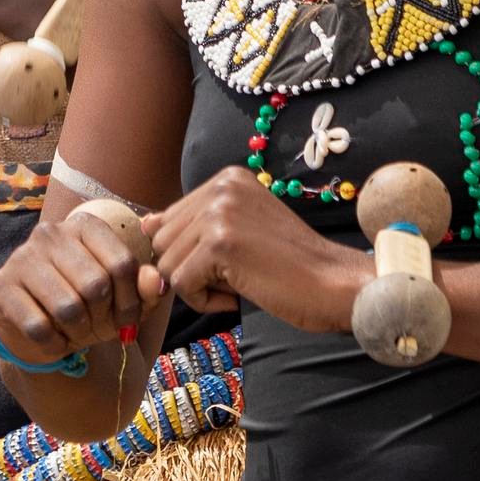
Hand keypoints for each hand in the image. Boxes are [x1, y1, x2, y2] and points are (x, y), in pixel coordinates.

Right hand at [0, 200, 163, 367]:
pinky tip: (53, 339)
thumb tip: (156, 281)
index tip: (127, 322)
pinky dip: (54, 344)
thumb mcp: (124, 301)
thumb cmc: (89, 309)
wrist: (42, 330)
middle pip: (95, 285)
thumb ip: (147, 289)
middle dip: (102, 319)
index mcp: (85, 226)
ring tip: (74, 333)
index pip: (122, 264)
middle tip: (95, 328)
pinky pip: (39, 327)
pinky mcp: (2, 286)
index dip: (131, 303)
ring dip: (78, 333)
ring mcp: (22, 257)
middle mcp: (51, 233)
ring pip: (68, 308)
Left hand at [149, 169, 363, 331]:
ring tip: (242, 283)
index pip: (169, 221)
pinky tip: (240, 295)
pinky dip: (205, 301)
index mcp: (226, 179)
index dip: (192, 254)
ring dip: (199, 287)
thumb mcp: (238, 233)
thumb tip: (144, 225)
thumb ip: (192, 226)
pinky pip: (180, 284)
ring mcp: (219, 212)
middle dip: (191, 271)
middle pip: (163, 243)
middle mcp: (220, 186)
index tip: (232, 262)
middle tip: (237, 276)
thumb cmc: (291, 267)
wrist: (335, 285)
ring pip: (167, 265)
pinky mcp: (220, 243)